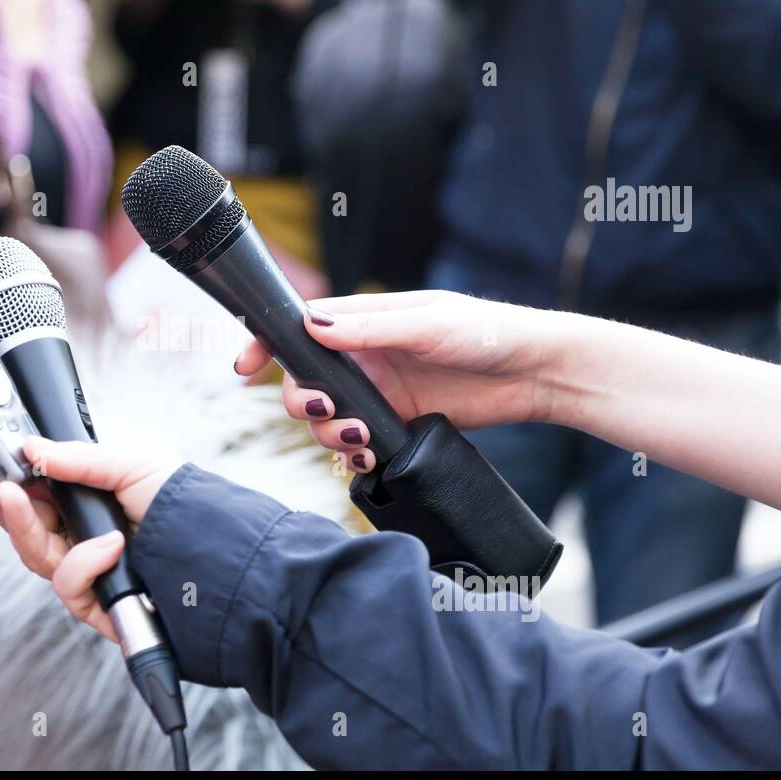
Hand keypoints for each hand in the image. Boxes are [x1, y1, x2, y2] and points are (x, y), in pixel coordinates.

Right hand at [0, 436, 179, 640]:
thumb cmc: (185, 508)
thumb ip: (80, 459)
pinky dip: (84, 563)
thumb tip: (32, 448)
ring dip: (23, 525)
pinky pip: (68, 586)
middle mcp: (83, 538)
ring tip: (19, 496)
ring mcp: (89, 573)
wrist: (223, 558)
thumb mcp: (133, 465)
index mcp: (88, 504)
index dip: (1, 480)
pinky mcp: (97, 604)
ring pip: (34, 555)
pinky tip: (111, 547)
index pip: (32, 494)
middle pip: (23, 527)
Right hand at [233, 291, 573, 470]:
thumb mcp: (428, 323)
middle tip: (329, 409)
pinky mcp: (397, 425)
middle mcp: (363, 358)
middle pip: (304, 383)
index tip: (245, 366)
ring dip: (329, 433)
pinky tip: (368, 457)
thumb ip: (371, 328)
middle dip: (302, 401)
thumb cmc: (487, 331)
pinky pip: (356, 445)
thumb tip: (313, 326)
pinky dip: (353, 456)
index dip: (266, 345)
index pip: (300, 329)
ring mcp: (379, 394)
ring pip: (325, 419)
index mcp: (364, 322)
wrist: (535, 374)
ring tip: (360, 438)